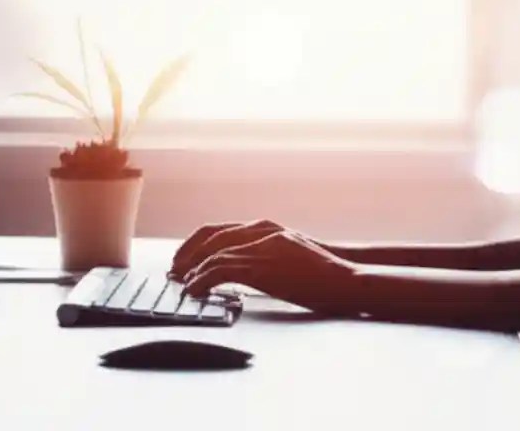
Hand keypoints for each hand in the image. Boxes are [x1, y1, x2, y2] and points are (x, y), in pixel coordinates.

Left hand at [181, 230, 356, 310]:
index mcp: (267, 227)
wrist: (344, 277)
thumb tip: (244, 268)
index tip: (184, 258)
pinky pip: (220, 270)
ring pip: (213, 254)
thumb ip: (268, 253)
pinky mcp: (261, 265)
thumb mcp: (292, 253)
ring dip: (192, 271)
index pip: (220, 229)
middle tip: (174, 272)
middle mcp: (261, 231)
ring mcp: (261, 247)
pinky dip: (202, 280)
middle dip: (187, 255)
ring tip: (182, 285)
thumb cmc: (322, 271)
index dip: (196, 243)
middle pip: (210, 237)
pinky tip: (195, 291)